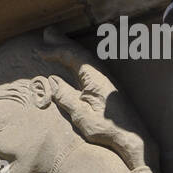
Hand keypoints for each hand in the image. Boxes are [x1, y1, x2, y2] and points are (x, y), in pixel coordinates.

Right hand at [41, 31, 157, 171]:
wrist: (132, 139)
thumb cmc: (107, 130)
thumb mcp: (82, 116)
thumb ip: (66, 97)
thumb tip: (52, 80)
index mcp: (96, 79)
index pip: (74, 57)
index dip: (56, 51)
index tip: (39, 50)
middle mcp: (102, 75)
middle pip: (80, 53)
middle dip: (62, 43)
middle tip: (47, 33)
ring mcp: (105, 80)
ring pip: (84, 58)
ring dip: (69, 49)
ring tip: (55, 42)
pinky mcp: (106, 87)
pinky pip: (88, 66)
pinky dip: (76, 59)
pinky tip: (70, 61)